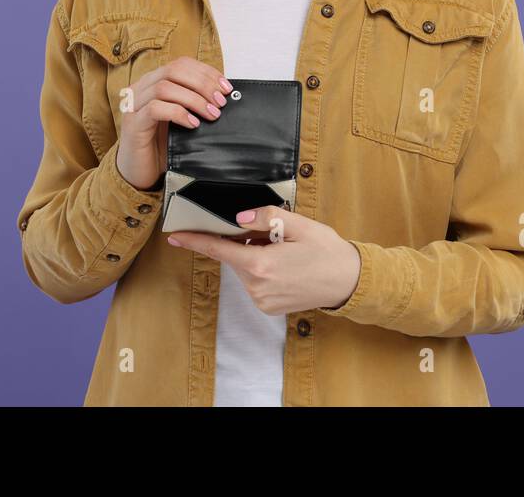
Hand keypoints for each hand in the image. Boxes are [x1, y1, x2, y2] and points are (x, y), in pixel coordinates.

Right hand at [114, 57, 231, 190]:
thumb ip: (194, 103)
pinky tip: (193, 124)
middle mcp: (141, 88)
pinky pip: (155, 109)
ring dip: (194, 99)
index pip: (181, 64)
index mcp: (153, 82)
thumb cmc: (161, 144)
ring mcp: (134, 105)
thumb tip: (222, 94)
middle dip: (202, 84)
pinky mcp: (133, 123)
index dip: (205, 72)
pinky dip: (178, 113)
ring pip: (164, 88)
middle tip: (220, 102)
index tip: (225, 87)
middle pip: (173, 71)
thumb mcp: (181, 118)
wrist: (138, 172)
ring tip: (211, 114)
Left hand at [167, 206, 361, 314]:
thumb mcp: (299, 225)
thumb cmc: (326, 251)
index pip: (218, 249)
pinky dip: (262, 270)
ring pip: (245, 269)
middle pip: (234, 257)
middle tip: (271, 234)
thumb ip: (265, 217)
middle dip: (243, 242)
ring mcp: (262, 300)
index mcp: (261, 264)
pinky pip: (255, 282)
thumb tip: (237, 219)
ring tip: (284, 251)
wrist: (348, 282)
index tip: (174, 236)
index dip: (194, 241)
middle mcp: (257, 287)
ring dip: (254, 256)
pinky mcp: (268, 307)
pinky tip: (285, 266)